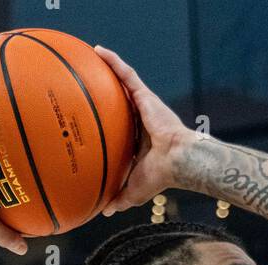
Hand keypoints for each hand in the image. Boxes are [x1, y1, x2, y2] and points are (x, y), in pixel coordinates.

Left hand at [94, 46, 192, 214]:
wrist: (176, 161)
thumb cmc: (160, 176)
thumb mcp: (134, 190)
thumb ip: (119, 198)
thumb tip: (105, 210)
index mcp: (139, 138)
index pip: (121, 126)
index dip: (110, 121)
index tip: (95, 119)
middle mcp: (140, 118)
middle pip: (120, 100)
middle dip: (108, 91)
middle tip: (90, 83)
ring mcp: (143, 105)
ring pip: (122, 82)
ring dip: (109, 68)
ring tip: (92, 56)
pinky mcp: (144, 95)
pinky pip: (126, 73)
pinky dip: (113, 62)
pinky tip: (98, 50)